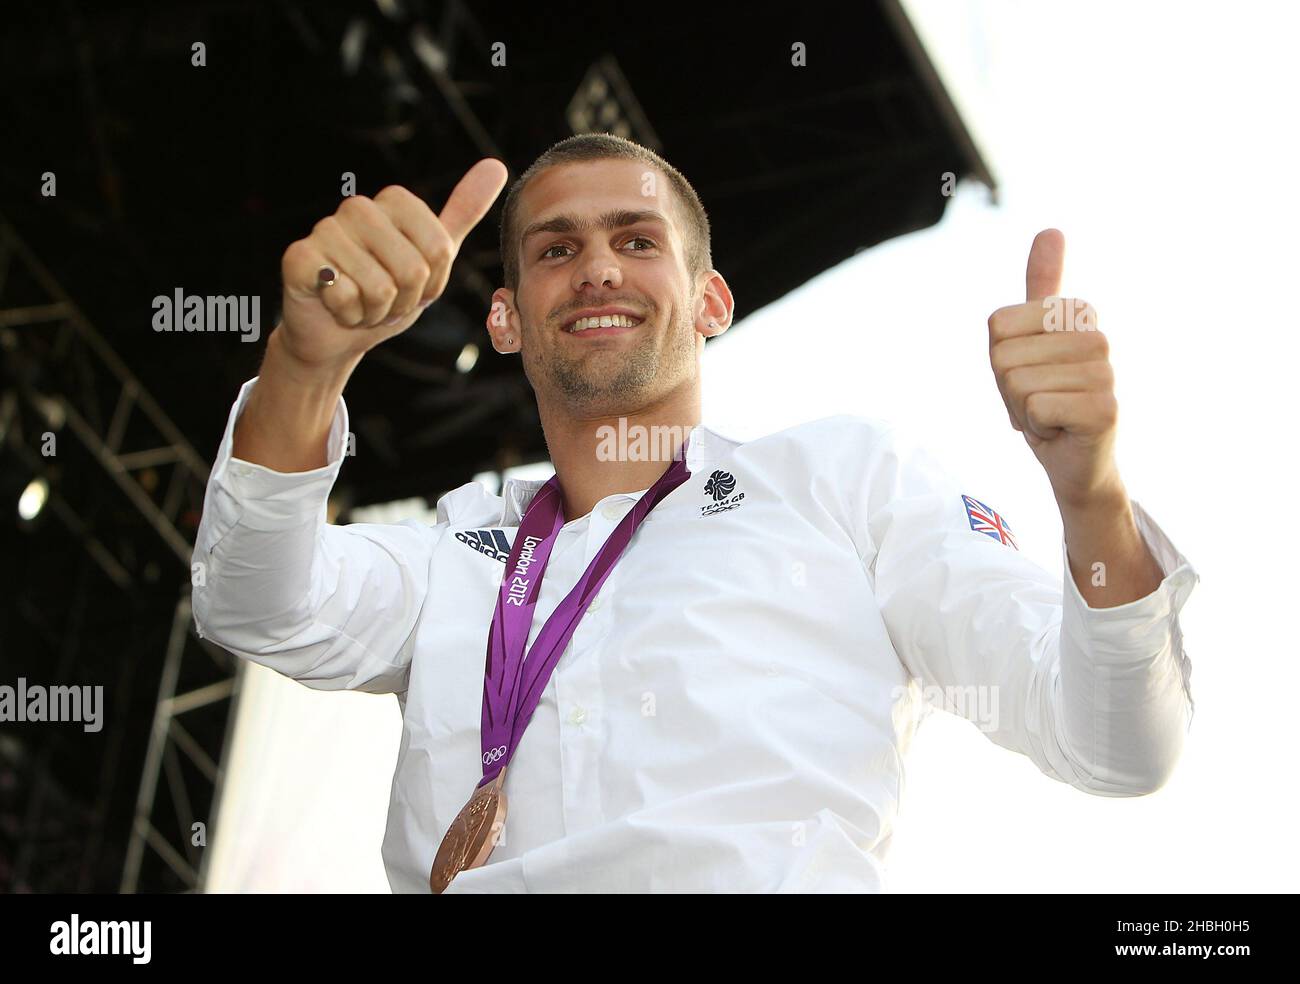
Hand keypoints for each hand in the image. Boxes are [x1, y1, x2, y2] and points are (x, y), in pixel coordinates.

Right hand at [277, 158, 508, 369]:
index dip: (433, 282)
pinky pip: (345, 295)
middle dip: (405, 300)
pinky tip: (336, 306)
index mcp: (393, 201)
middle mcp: (357, 207)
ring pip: (380, 288)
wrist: (338, 333)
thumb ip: (462, 213)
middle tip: (385, 298)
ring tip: (361, 302)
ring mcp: (325, 230)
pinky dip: (348, 314)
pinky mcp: (298, 258)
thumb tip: (496, 165)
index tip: (414, 284)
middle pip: (414, 269)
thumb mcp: (433, 257)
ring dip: (375, 311)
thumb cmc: (388, 294)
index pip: (441, 249)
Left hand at [987, 229, 1121, 506]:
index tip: (1029, 373)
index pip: (998, 323)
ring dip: (1022, 409)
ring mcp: (1105, 373)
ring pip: (1016, 382)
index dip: (1000, 357)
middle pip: (1003, 354)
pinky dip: (1036, 427)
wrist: (1076, 461)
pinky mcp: (1104, 409)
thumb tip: (1051, 229)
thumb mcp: (1029, 341)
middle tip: (1038, 400)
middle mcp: (1097, 338)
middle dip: (1008, 386)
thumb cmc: (1048, 398)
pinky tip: (1061, 430)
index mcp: (1078, 314)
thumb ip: (1041, 286)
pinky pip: (1035, 407)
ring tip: (1050, 414)